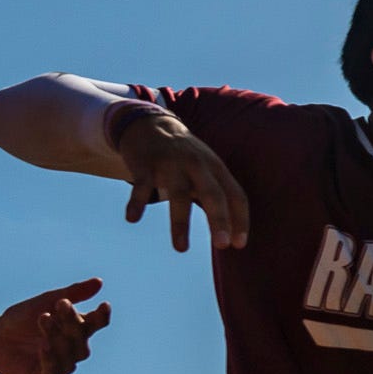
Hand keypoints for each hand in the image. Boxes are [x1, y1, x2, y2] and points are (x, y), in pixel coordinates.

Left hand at [0, 278, 111, 373]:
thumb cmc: (22, 320)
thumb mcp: (45, 302)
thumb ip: (71, 293)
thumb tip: (99, 282)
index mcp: (78, 329)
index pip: (97, 324)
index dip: (102, 316)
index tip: (103, 305)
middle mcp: (74, 348)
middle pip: (82, 338)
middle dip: (71, 321)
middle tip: (60, 304)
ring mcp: (62, 364)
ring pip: (70, 356)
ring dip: (58, 337)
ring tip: (44, 319)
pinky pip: (54, 373)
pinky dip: (51, 360)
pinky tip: (44, 346)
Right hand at [117, 113, 249, 251]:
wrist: (149, 124)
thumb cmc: (185, 157)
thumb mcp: (207, 169)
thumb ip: (219, 196)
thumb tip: (232, 236)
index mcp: (216, 168)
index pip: (235, 195)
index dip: (240, 220)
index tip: (239, 245)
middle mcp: (197, 165)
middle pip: (212, 194)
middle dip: (219, 219)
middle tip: (222, 245)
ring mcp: (170, 163)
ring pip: (178, 194)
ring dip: (181, 223)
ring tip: (181, 249)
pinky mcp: (144, 163)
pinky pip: (142, 185)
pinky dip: (137, 202)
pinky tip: (132, 218)